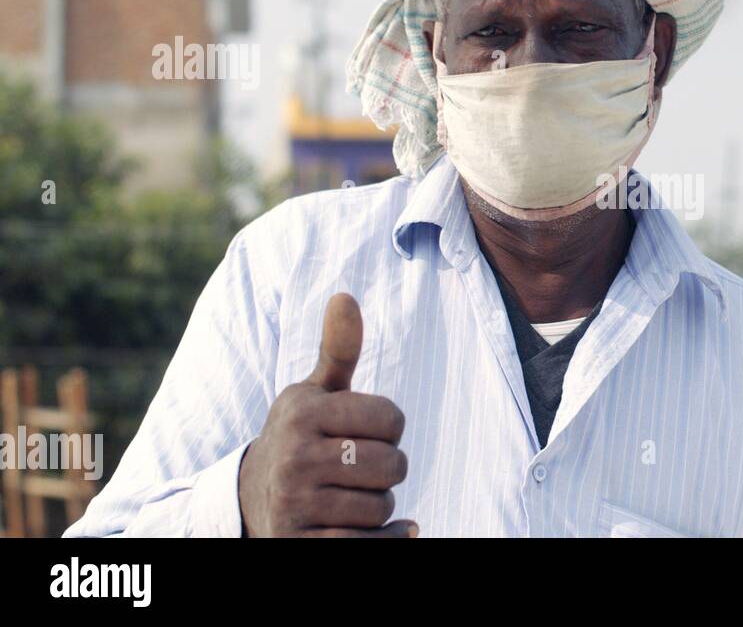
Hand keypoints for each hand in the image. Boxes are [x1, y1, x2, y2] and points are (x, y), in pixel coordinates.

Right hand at [237, 292, 416, 536]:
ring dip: (379, 504)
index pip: (391, 417)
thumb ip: (338, 350)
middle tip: (360, 467)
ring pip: (382, 506)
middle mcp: (293, 457)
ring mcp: (293, 505)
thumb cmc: (302, 436)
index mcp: (302, 412)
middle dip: (388, 468)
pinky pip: (369, 545)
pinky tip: (389, 529)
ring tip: (351, 494)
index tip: (364, 430)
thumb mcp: (315, 392)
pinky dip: (389, 538)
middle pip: (392, 464)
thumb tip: (345, 295)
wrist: (252, 498)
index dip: (390, 426)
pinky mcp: (299, 545)